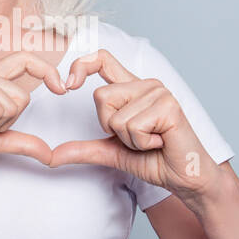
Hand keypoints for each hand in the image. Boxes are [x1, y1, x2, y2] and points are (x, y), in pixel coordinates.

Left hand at [48, 48, 221, 202]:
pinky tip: (161, 142)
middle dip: (111, 127)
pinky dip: (142, 143)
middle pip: (101, 97)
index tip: (67, 85)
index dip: (81, 65)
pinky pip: (133, 126)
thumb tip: (52, 155)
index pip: (102, 59)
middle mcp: (146, 85)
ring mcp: (159, 93)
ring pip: (116, 117)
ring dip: (129, 140)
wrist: (187, 178)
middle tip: (138, 138)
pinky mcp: (168, 106)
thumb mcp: (114, 153)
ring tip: (152, 142)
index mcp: (133, 88)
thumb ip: (85, 149)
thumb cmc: (156, 161)